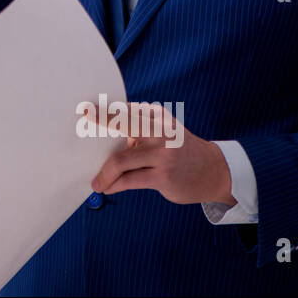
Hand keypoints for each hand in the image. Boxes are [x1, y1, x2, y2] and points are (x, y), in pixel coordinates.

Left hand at [83, 102, 234, 205]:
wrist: (215, 172)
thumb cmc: (179, 151)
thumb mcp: (164, 133)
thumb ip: (139, 132)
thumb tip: (105, 142)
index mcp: (158, 117)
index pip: (126, 111)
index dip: (104, 111)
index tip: (85, 110)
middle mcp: (160, 131)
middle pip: (123, 123)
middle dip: (100, 121)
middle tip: (83, 120)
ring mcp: (163, 154)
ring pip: (121, 160)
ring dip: (104, 173)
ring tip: (96, 182)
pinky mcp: (163, 176)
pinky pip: (129, 180)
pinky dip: (114, 184)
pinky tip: (107, 187)